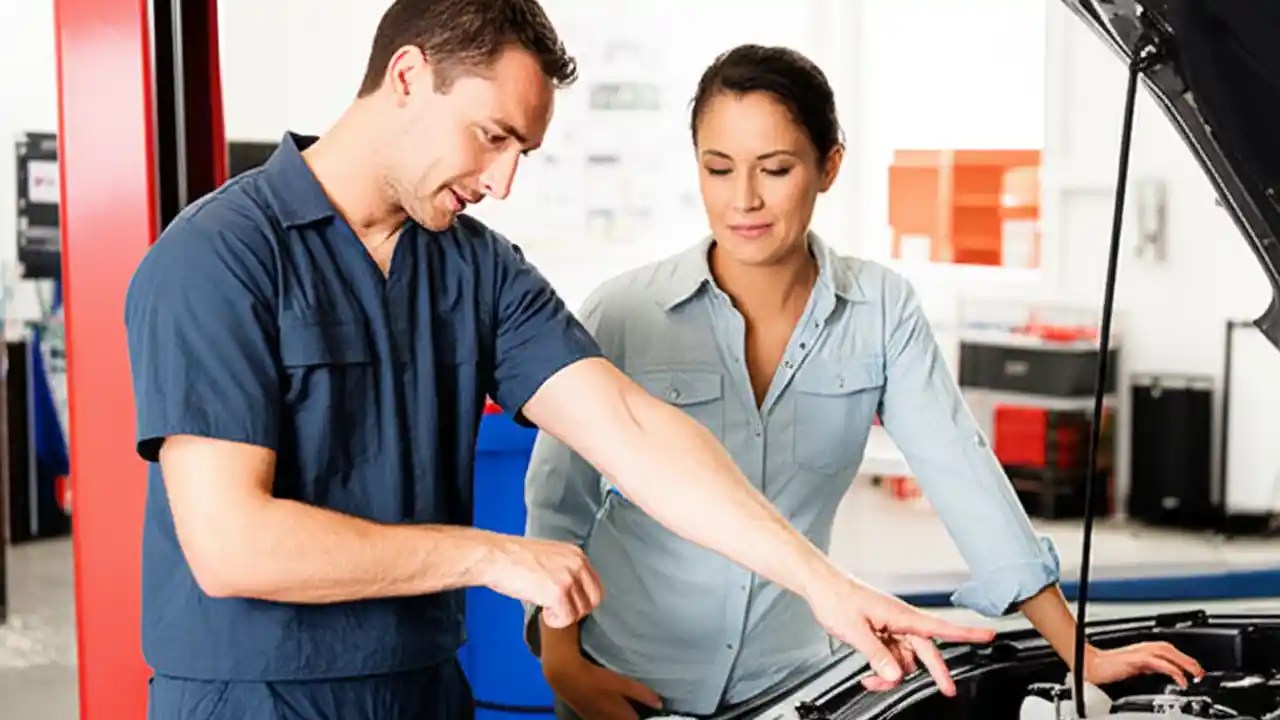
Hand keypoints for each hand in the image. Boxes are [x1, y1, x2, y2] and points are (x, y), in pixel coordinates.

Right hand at [480, 535, 602, 627]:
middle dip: (574, 610)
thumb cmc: (512, 557)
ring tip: (545, 607)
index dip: (581, 600)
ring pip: (580, 612)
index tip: (568, 604)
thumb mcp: (548, 557)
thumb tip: (571, 593)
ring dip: (562, 615)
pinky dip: (554, 621)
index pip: (595, 586)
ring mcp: (568, 578)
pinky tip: (542, 611)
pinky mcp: (557, 592)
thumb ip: (564, 571)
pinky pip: (566, 618)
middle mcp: (576, 564)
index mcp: (576, 554)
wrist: (494, 556)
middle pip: (592, 601)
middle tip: (556, 609)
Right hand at [544, 655, 662, 719]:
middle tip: (642, 712)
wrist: (568, 678)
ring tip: (630, 710)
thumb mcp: (622, 683)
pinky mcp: (590, 717)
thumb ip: (641, 694)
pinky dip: (613, 718)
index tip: (655, 715)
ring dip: (623, 718)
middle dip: (633, 718)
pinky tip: (615, 709)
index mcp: (621, 717)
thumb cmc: (597, 679)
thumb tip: (659, 704)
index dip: (646, 719)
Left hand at [805, 572, 995, 696]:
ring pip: (905, 659)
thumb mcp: (855, 631)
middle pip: (926, 651)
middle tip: (947, 690)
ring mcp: (890, 628)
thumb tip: (895, 675)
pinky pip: (890, 657)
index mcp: (900, 615)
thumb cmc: (837, 597)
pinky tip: (869, 674)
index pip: (941, 627)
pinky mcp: (880, 633)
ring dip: (893, 674)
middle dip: (934, 672)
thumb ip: (877, 655)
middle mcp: (899, 621)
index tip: (989, 635)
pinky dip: (882, 668)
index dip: (967, 633)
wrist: (820, 586)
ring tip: (871, 680)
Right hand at [1083, 642, 1205, 687]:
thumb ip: (1150, 667)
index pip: (1170, 651)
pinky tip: (1179, 678)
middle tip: (1201, 672)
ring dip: (1184, 662)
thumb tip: (1165, 672)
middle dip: (1188, 660)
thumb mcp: (1136, 668)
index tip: (1196, 670)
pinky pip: (1159, 663)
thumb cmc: (1109, 668)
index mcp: (1144, 649)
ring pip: (1168, 653)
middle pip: (1172, 649)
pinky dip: (1172, 670)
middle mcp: (1144, 648)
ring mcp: (1140, 652)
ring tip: (1195, 674)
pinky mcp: (1136, 660)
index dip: (1185, 659)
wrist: (1091, 666)